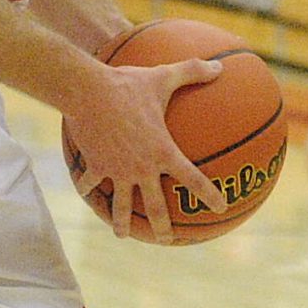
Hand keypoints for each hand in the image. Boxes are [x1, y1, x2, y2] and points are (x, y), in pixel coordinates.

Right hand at [68, 58, 225, 241]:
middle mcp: (141, 168)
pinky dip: (89, 189)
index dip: (209, 195)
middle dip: (163, 228)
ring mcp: (116, 170)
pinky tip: (87, 193)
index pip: (193, 179)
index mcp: (163, 152)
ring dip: (122, 222)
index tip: (220, 208)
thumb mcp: (163, 76)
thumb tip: (220, 66)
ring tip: (123, 235)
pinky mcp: (95, 165)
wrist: (87, 92)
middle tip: (168, 240)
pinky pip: (92, 183)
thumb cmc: (127, 84)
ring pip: (121, 205)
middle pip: (155, 206)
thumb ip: (193, 72)